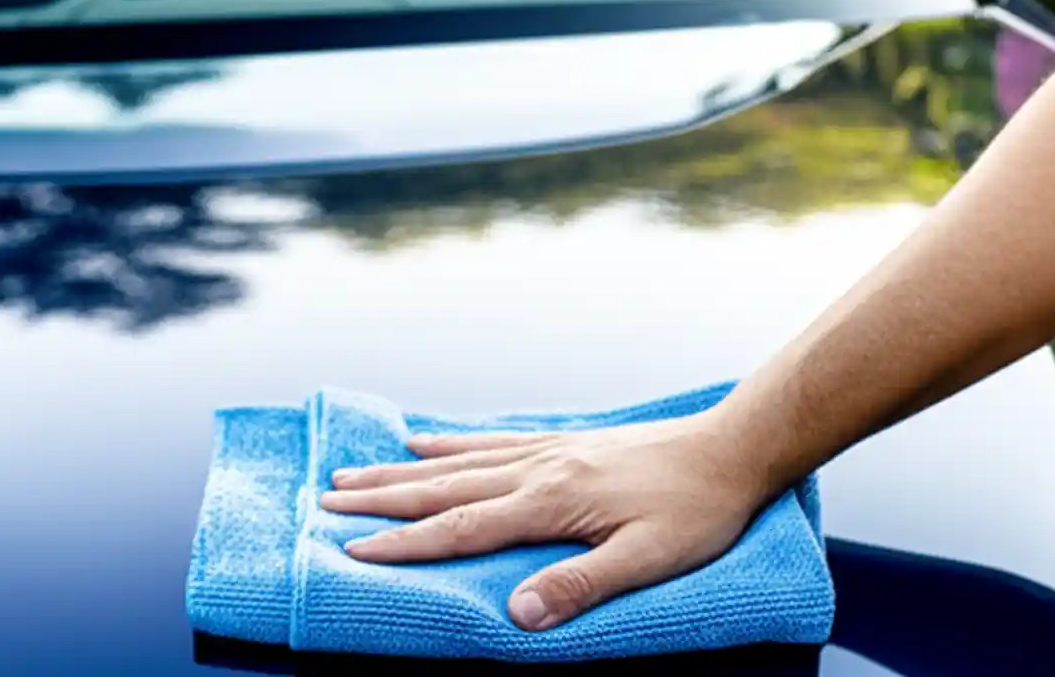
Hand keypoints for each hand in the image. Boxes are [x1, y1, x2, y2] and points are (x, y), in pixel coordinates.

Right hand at [319, 408, 768, 630]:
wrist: (729, 448)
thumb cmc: (695, 510)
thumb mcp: (648, 559)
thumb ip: (581, 586)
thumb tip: (517, 614)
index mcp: (550, 502)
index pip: (462, 528)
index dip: (405, 544)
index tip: (353, 548)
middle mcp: (536, 470)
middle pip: (442, 488)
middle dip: (380, 499)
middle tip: (325, 501)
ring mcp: (545, 451)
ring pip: (456, 462)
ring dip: (400, 471)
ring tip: (353, 473)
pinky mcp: (560, 442)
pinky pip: (490, 440)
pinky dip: (449, 443)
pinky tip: (423, 442)